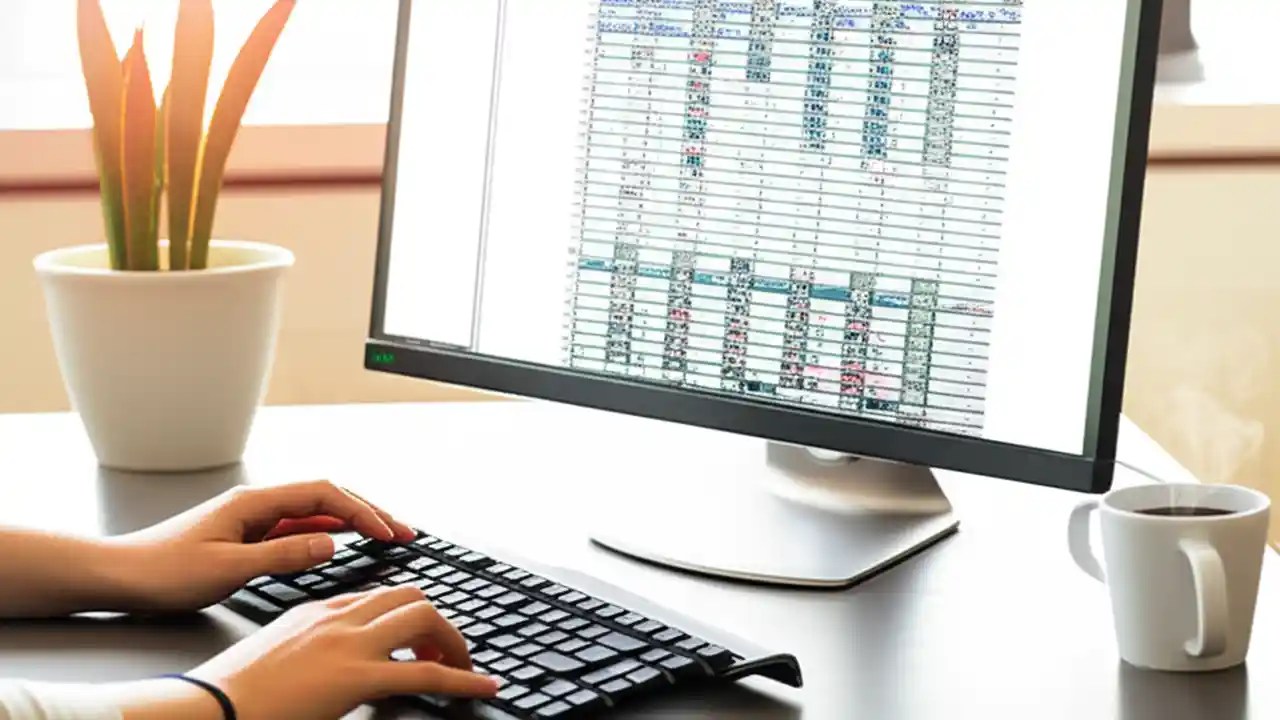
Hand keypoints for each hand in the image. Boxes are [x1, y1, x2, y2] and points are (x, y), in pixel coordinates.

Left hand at [106, 480, 417, 612]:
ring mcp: (252, 518)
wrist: (119, 574)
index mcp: (254, 502)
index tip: (389, 532)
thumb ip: (283, 555)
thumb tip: (330, 542)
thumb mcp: (228, 568)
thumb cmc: (161, 570)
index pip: (324, 495)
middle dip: (370, 511)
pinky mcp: (246, 535)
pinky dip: (329, 530)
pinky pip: (299, 525)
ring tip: (385, 534)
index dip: (363, 511)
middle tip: (403, 530)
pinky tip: (341, 541)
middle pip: (327, 497)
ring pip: (315, 510)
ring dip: (353, 520)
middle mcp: (256, 504)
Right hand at [188, 585, 498, 719]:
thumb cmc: (230, 695)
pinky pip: (427, 673)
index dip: (407, 615)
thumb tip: (327, 669)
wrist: (206, 709)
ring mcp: (349, 643)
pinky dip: (464, 678)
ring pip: (424, 619)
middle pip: (408, 597)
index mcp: (315, 611)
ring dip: (453, 641)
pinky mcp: (357, 676)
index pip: (378, 597)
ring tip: (464, 668)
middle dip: (437, 621)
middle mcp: (337, 618)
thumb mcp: (276, 657)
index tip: (422, 636)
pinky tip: (481, 686)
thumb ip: (309, 651)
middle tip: (448, 651)